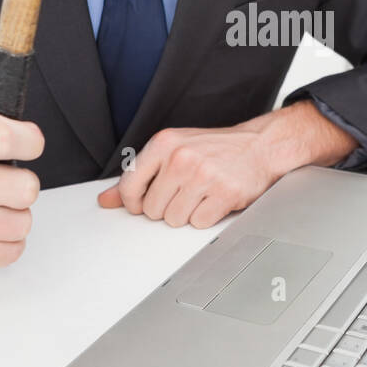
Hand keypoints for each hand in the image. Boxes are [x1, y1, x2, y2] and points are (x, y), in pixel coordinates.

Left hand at [97, 120, 281, 228]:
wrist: (260, 145)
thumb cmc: (215, 149)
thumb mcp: (173, 151)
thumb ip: (138, 176)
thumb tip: (106, 200)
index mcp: (164, 143)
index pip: (129, 186)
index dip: (133, 202)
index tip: (143, 202)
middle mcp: (181, 157)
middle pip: (151, 209)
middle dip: (166, 207)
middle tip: (184, 192)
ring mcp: (204, 175)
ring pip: (174, 219)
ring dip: (186, 214)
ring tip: (200, 195)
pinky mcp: (224, 193)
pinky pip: (198, 223)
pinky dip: (206, 217)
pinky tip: (214, 199)